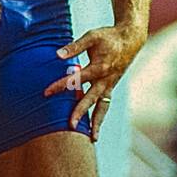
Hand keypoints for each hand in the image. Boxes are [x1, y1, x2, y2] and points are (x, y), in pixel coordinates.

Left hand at [44, 24, 145, 141]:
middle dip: (80, 113)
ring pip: (103, 107)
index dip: (60, 86)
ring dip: (97, 123)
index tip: (46, 92)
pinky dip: (100, 116)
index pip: (76, 79)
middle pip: (91, 100)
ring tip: (93, 139)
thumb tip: (57, 55)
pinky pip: (105, 105)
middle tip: (70, 126)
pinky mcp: (111, 87)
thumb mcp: (92, 37)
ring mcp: (110, 85)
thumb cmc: (109, 36)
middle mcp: (105, 80)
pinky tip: (94, 129)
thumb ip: (75, 46)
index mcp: (99, 67)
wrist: (131, 39)